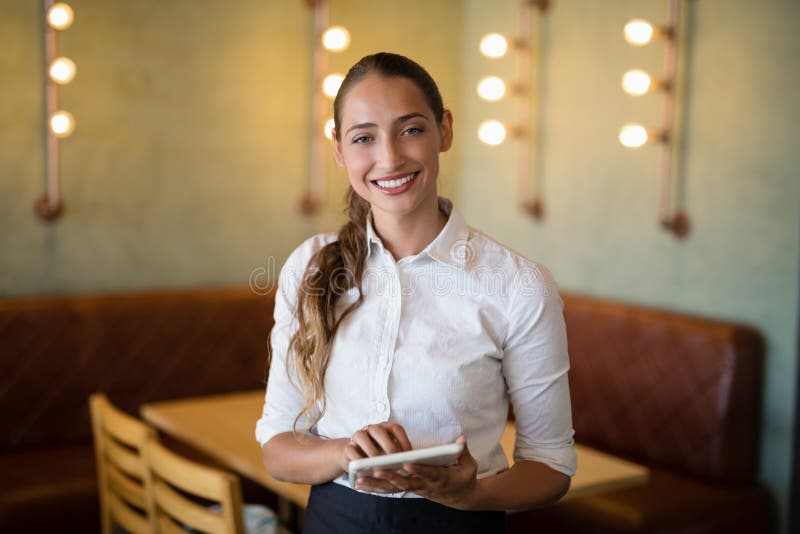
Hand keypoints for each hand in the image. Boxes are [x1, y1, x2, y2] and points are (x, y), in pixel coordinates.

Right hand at [338, 422, 412, 472]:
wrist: (356, 458)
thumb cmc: (379, 456)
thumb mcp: (390, 454)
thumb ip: (398, 456)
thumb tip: (411, 464)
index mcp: (385, 428)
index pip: (396, 429)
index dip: (403, 441)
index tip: (409, 455)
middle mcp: (371, 429)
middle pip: (379, 430)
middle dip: (387, 445)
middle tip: (394, 459)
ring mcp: (358, 436)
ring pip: (362, 437)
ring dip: (371, 451)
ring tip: (378, 465)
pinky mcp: (347, 447)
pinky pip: (351, 450)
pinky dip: (357, 460)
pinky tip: (364, 469)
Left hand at [356, 435, 478, 509]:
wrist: (460, 496)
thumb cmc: (463, 477)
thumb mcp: (469, 466)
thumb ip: (463, 452)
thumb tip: (461, 439)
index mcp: (441, 478)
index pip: (428, 473)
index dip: (417, 469)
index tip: (406, 463)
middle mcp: (425, 484)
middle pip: (406, 482)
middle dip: (391, 476)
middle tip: (376, 469)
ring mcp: (416, 488)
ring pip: (394, 488)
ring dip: (377, 484)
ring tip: (361, 479)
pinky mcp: (409, 488)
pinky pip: (390, 490)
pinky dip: (375, 488)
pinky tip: (360, 484)